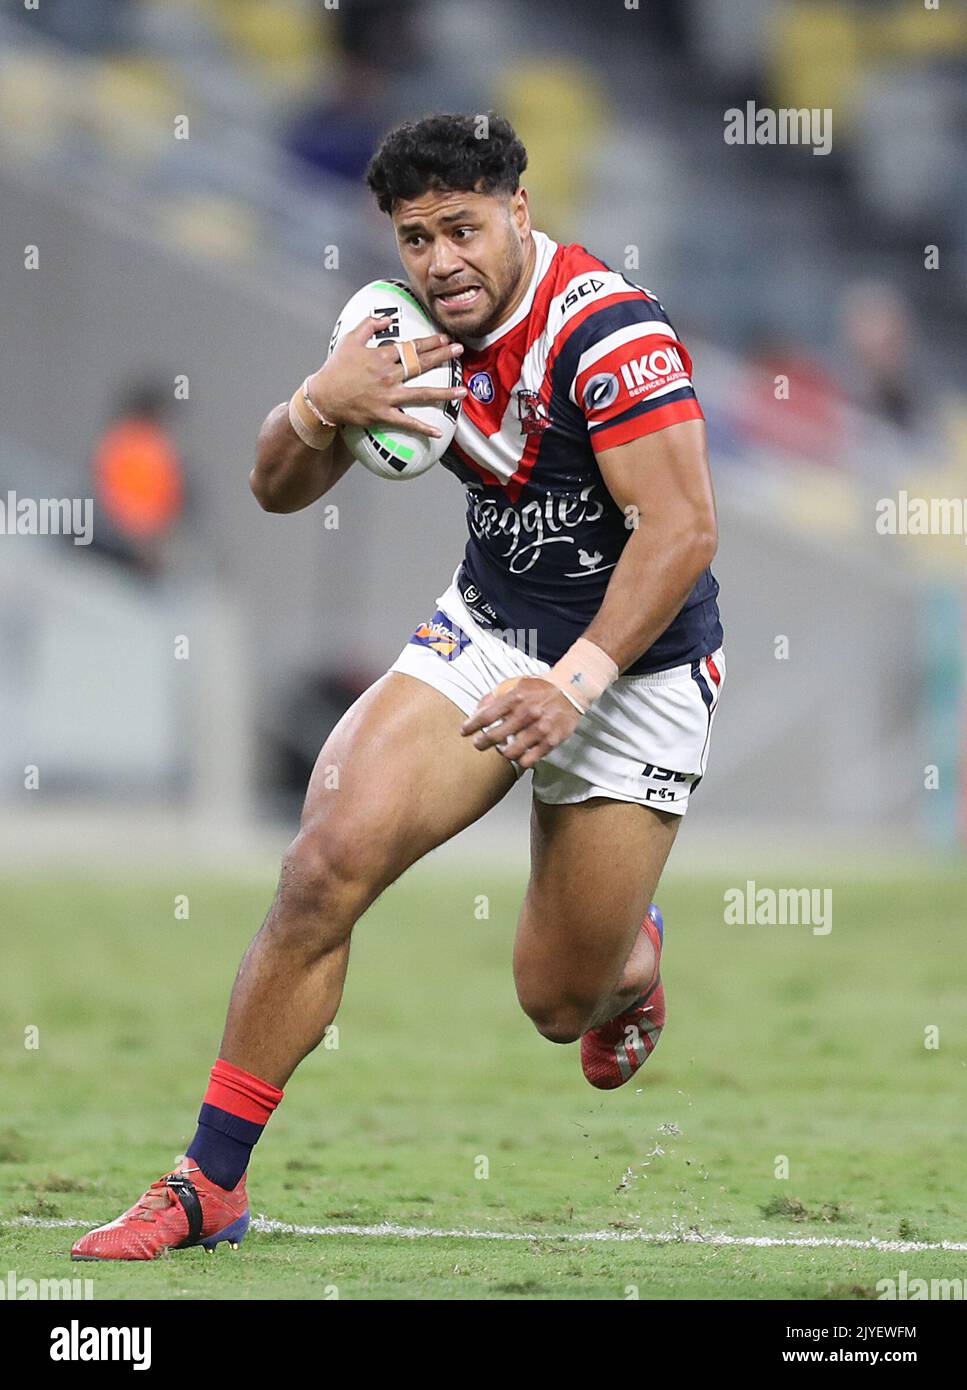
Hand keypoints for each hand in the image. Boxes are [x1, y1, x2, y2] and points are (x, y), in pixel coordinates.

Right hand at [306, 316, 465, 439]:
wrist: (323, 396)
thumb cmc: (336, 368)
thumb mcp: (350, 340)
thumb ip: (369, 325)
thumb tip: (389, 319)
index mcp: (382, 355)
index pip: (412, 346)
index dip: (431, 342)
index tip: (446, 339)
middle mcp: (388, 374)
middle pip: (421, 364)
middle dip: (443, 356)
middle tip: (461, 351)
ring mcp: (387, 395)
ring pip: (421, 393)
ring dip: (444, 393)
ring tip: (462, 391)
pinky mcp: (382, 414)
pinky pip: (406, 422)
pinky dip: (422, 428)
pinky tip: (438, 432)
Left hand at [460, 676, 582, 770]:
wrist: (570, 689)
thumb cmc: (540, 687)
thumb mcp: (515, 684)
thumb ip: (495, 696)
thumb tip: (477, 710)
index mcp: (515, 698)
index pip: (486, 716)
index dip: (471, 726)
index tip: (464, 731)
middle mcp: (526, 714)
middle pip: (495, 736)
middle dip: (482, 743)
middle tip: (478, 744)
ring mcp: (539, 729)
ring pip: (511, 752)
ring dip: (502, 752)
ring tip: (501, 749)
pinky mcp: (550, 741)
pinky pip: (529, 760)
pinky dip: (520, 760)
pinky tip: (519, 755)